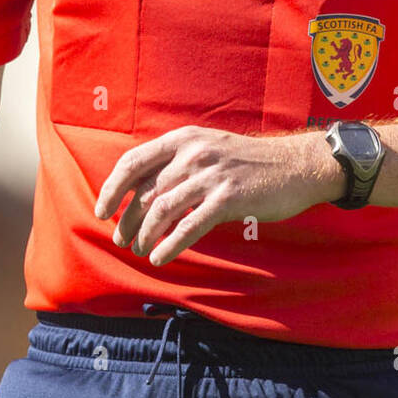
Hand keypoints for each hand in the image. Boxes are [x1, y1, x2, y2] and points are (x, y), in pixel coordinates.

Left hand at [94, 126, 343, 265]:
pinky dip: (170, 245)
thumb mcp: (210, 148)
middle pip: (145, 191)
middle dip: (128, 220)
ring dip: (145, 236)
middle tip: (121, 240)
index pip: (133, 161)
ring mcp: (211, 175)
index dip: (111, 188)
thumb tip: (142, 191)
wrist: (295, 165)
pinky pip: (190, 226)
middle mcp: (193, 153)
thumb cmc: (249, 163)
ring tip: (140, 251)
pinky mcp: (228, 198)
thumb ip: (178, 163)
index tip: (101, 210)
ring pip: (163, 210)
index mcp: (184, 139)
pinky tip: (160, 258)